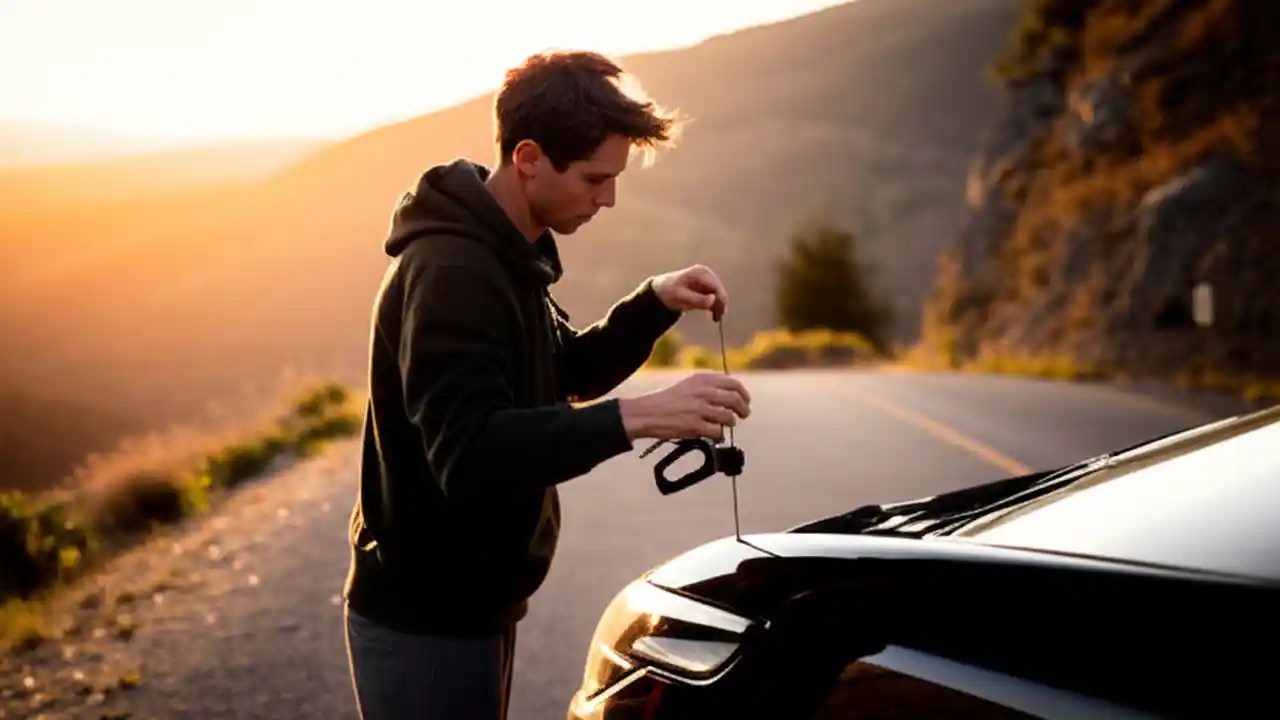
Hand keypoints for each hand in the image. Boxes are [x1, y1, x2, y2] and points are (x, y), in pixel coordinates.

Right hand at [618, 372, 750, 441]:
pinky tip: (714, 434)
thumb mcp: (689, 385)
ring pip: (729, 417)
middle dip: (743, 409)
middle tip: (744, 414)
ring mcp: (700, 409)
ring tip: (727, 424)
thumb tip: (731, 395)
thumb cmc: (668, 401)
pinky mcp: (696, 426)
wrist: (647, 413)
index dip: (743, 393)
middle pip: (735, 399)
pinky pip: (718, 432)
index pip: (733, 383)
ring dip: (731, 422)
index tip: (746, 400)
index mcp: (702, 379)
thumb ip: (709, 387)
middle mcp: (703, 392)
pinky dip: (719, 435)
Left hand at [651, 265, 728, 320]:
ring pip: (718, 294)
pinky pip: (715, 296)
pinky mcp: (706, 285)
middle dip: (720, 304)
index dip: (719, 300)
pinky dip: (715, 305)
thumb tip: (713, 299)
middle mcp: (705, 274)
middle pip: (719, 290)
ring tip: (716, 318)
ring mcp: (707, 279)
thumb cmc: (669, 292)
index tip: (719, 314)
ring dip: (719, 306)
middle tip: (717, 319)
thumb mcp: (680, 297)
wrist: (662, 289)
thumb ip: (696, 299)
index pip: (716, 287)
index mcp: (699, 273)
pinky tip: (714, 315)